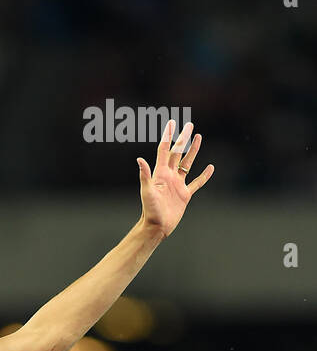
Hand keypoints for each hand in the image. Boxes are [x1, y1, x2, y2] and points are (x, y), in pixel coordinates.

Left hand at [137, 120, 213, 238]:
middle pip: (178, 153)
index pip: (164, 149)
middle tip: (189, 125)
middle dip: (183, 139)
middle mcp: (169, 176)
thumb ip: (145, 175)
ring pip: (187, 163)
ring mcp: (178, 184)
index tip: (172, 122)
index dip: (168, 136)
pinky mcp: (185, 195)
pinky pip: (197, 182)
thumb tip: (139, 160)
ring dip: (193, 151)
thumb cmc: (150, 210)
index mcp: (161, 173)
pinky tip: (210, 168)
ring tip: (198, 137)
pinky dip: (204, 176)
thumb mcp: (147, 192)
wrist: (157, 227)